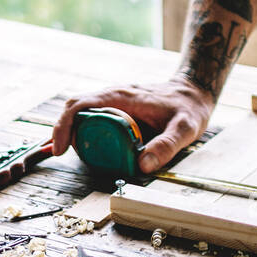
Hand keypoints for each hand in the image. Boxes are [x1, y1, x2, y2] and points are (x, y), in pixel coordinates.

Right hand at [52, 75, 214, 173]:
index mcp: (123, 96)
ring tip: (75, 155)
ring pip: (82, 113)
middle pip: (75, 109)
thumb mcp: (185, 128)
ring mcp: (115, 101)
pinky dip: (85, 132)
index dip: (64, 125)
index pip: (81, 105)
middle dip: (64, 132)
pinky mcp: (118, 108)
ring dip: (74, 133)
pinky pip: (94, 117)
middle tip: (64, 156)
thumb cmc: (190, 107)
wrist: (195, 91)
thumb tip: (142, 166)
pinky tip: (87, 149)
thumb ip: (167, 145)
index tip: (60, 149)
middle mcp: (114, 95)